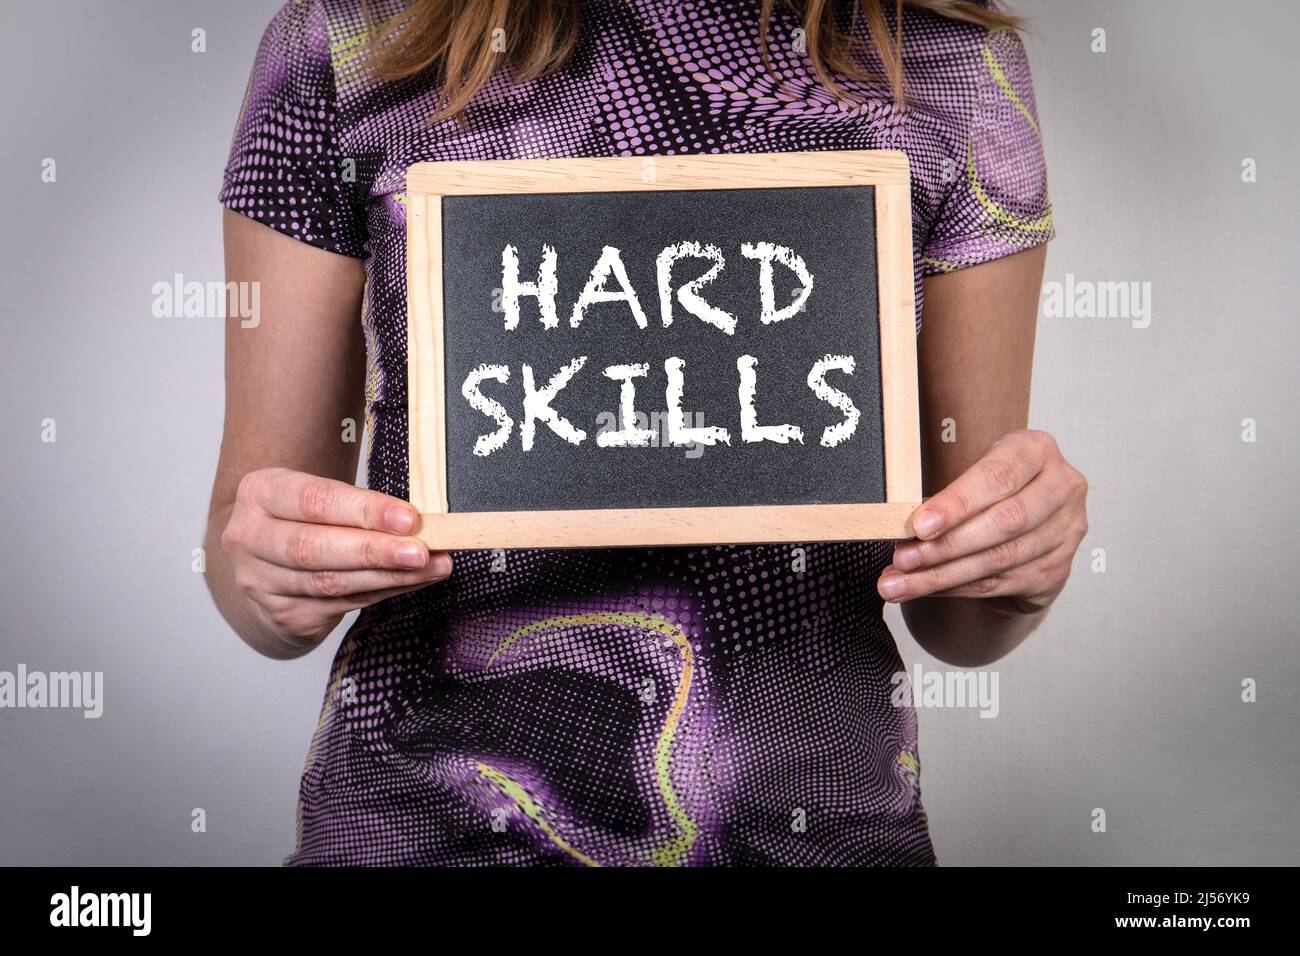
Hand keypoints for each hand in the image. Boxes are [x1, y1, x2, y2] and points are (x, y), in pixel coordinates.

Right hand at [220, 467, 450, 649]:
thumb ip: (358, 504)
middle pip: (315, 549)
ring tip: (431, 567)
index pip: (315, 501)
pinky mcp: (283, 613)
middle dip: (374, 551)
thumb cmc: (305, 517)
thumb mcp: (316, 495)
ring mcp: (261, 581)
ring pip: (331, 582)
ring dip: (388, 576)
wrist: (266, 560)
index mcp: (260, 493)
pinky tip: (414, 581)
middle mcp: (250, 537)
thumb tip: (420, 520)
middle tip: (420, 551)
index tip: (409, 519)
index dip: (364, 511)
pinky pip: (343, 604)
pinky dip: (384, 591)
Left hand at [877, 430, 1087, 613]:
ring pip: (998, 559)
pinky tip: (926, 589)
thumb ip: (946, 495)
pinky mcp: (1057, 570)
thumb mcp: (974, 476)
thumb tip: (898, 523)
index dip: (956, 504)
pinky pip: (999, 584)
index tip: (919, 525)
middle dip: (946, 545)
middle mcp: (1061, 488)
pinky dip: (955, 589)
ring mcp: (1065, 532)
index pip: (996, 477)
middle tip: (904, 559)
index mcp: (1036, 450)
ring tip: (901, 582)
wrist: (1025, 527)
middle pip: (1003, 522)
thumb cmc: (991, 492)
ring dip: (942, 575)